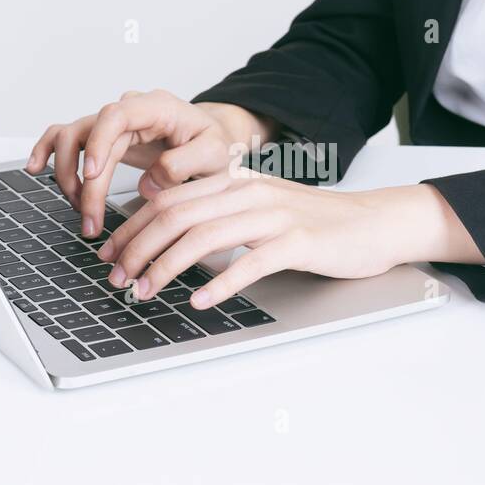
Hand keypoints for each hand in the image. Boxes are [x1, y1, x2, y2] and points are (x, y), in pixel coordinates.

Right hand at [26, 90, 275, 236]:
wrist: (212, 137)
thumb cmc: (214, 143)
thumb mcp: (215, 154)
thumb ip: (185, 164)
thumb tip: (149, 184)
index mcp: (156, 107)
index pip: (116, 115)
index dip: (98, 143)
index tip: (92, 177)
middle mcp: (128, 109)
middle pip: (88, 135)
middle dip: (84, 182)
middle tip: (91, 221)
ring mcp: (112, 122)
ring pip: (71, 138)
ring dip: (67, 176)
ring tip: (81, 212)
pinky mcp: (103, 136)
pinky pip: (66, 136)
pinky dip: (47, 150)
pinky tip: (35, 168)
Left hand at [96, 172, 482, 307]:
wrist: (376, 222)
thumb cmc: (318, 224)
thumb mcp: (262, 210)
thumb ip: (221, 214)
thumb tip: (171, 234)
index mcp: (235, 183)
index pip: (168, 198)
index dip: (131, 226)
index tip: (108, 254)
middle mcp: (249, 193)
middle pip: (176, 215)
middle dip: (137, 248)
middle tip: (116, 279)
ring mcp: (274, 216)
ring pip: (203, 236)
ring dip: (166, 267)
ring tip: (145, 292)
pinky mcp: (298, 242)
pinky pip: (251, 262)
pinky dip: (220, 283)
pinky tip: (200, 301)